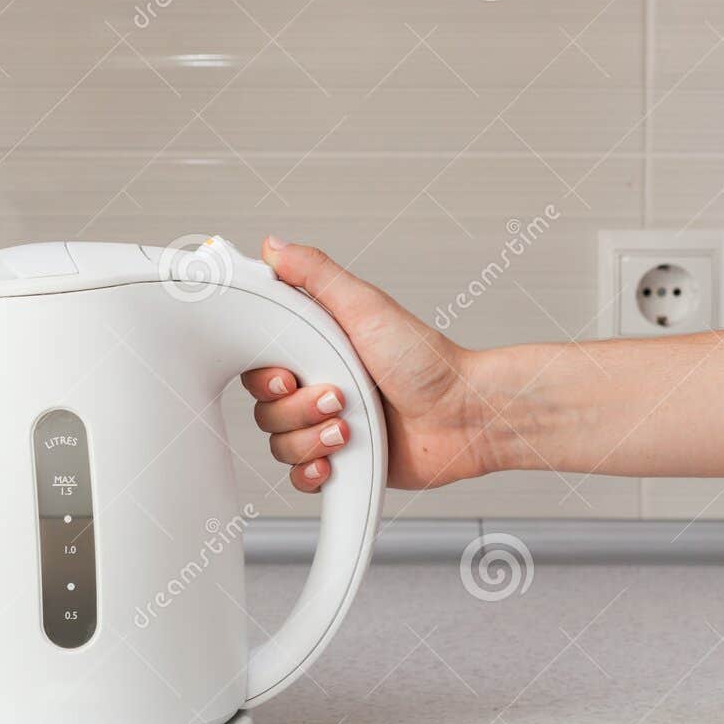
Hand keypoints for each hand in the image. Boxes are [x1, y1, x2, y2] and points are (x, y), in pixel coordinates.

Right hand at [242, 235, 494, 491]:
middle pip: (266, 411)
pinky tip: (334, 460)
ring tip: (350, 428)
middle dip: (299, 410)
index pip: (258, 369)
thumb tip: (274, 246)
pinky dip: (311, 472)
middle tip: (339, 397)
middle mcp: (316, 389)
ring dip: (311, 439)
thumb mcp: (366, 307)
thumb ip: (316, 275)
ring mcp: (325, 427)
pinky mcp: (339, 463)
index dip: (265, 379)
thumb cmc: (425, 360)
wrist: (464, 415)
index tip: (288, 378)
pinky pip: (299, 477)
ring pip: (281, 445)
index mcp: (315, 352)